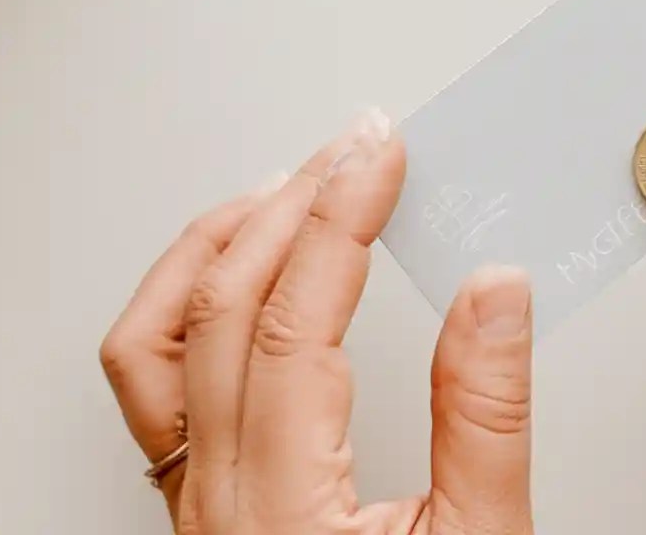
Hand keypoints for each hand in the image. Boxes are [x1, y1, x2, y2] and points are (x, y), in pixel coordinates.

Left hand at [100, 109, 533, 533]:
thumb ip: (486, 416)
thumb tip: (495, 293)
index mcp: (284, 508)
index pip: (294, 324)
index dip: (340, 222)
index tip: (379, 157)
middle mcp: (216, 497)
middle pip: (224, 309)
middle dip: (294, 204)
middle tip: (356, 146)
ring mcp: (195, 495)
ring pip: (159, 336)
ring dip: (223, 241)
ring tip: (286, 185)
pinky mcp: (200, 494)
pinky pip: (151, 376)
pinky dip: (188, 297)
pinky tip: (236, 268)